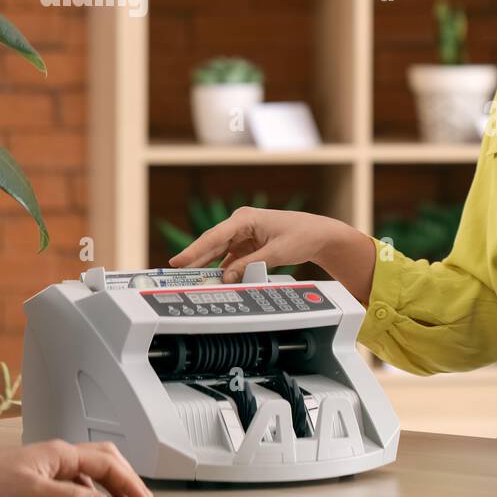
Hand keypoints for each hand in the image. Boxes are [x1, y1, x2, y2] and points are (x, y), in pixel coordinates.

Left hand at [0, 440, 152, 496]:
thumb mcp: (33, 492)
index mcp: (64, 454)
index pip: (108, 465)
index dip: (129, 482)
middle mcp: (62, 453)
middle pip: (108, 457)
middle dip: (128, 475)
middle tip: (140, 495)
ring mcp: (54, 460)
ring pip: (95, 464)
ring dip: (114, 478)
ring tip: (123, 496)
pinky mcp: (45, 470)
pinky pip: (81, 473)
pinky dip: (96, 484)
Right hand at [168, 207, 332, 282]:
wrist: (320, 235)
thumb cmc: (302, 235)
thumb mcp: (275, 253)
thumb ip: (249, 266)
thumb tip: (227, 278)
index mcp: (245, 218)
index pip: (214, 236)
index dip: (194, 250)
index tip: (178, 261)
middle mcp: (242, 223)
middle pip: (213, 244)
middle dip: (196, 259)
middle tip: (177, 273)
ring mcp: (244, 234)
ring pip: (219, 251)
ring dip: (208, 265)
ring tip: (192, 278)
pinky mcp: (249, 244)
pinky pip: (231, 257)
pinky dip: (224, 268)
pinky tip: (215, 278)